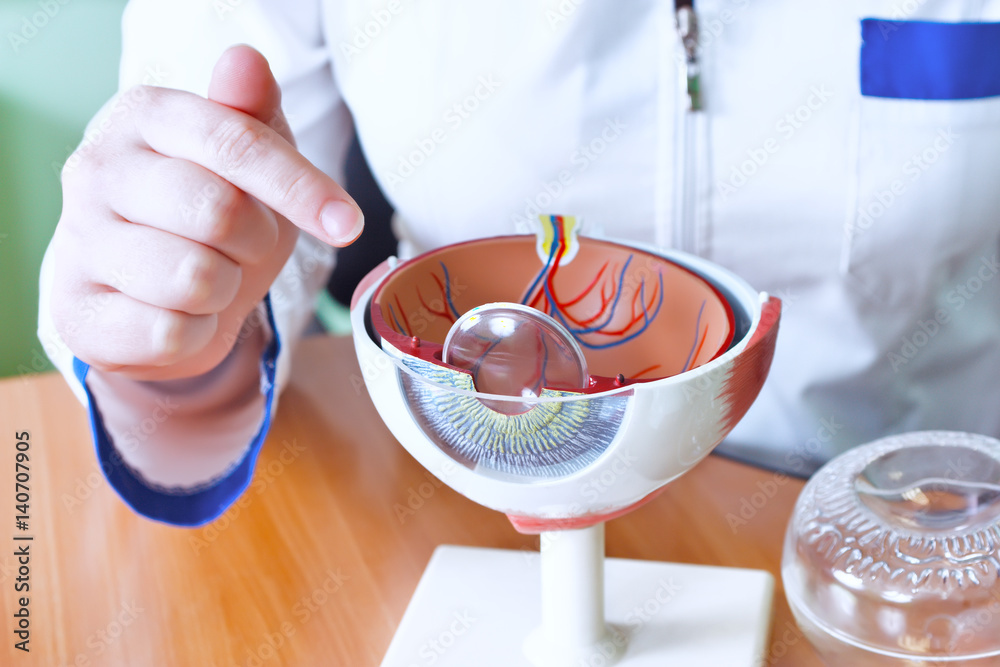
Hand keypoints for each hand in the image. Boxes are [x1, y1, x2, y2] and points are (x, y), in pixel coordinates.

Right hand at [49, 45, 362, 381]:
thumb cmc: (210, 216)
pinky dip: (196, 332)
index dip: (301, 187)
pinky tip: (179, 314)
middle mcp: (96, 170)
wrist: (153, 293)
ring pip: (194, 279)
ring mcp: (78, 241)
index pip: (236, 141)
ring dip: (225, 290)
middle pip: (219, 212)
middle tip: (246, 245)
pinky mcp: (77, 312)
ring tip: (208, 277)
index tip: (348, 223)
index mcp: (143, 116)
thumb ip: (252, 114)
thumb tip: (246, 61)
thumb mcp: (248, 162)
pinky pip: (170, 332)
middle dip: (258, 241)